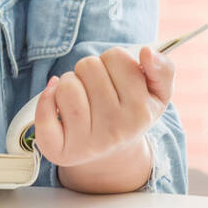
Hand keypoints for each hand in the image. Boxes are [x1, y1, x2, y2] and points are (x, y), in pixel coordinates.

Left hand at [33, 44, 173, 167]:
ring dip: (69, 82)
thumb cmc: (131, 114)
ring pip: (67, 85)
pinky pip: (44, 115)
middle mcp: (115, 130)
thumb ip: (163, 69)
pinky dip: (45, 99)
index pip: (117, 56)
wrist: (112, 156)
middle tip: (97, 88)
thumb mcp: (158, 94)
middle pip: (88, 66)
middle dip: (90, 70)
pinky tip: (54, 98)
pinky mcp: (61, 151)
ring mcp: (87, 143)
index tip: (117, 76)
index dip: (113, 60)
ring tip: (80, 96)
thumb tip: (146, 52)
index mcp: (141, 112)